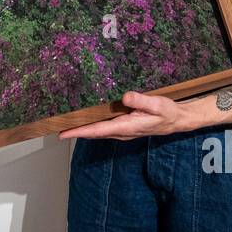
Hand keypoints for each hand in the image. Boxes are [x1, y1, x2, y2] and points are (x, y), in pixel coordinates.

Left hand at [58, 90, 202, 141]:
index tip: (63, 133)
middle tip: (55, 127)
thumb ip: (141, 101)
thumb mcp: (157, 104)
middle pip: (93, 133)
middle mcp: (121, 131)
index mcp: (126, 127)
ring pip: (97, 131)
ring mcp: (121, 130)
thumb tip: (125, 97)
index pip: (98, 131)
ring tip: (64, 123)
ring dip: (81, 129)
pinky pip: (103, 127)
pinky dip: (91, 125)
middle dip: (75, 131)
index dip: (79, 132)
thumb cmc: (167, 113)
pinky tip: (85, 118)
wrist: (176, 120)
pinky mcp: (123, 126)